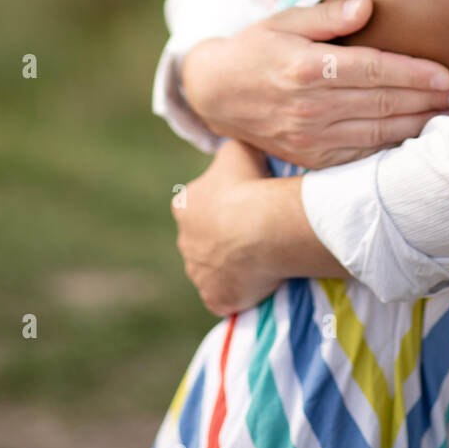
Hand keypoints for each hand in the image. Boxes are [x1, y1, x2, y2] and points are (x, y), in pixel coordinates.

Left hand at [171, 140, 344, 313]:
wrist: (264, 226)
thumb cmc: (249, 183)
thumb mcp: (236, 149)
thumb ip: (227, 153)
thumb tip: (228, 154)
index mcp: (184, 206)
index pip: (198, 206)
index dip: (223, 204)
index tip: (245, 204)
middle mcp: (184, 241)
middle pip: (205, 240)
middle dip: (225, 237)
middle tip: (256, 232)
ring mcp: (198, 274)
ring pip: (214, 269)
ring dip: (232, 265)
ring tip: (262, 257)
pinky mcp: (214, 298)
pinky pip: (226, 295)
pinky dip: (240, 290)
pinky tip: (260, 282)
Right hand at [182, 0, 448, 167]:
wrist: (216, 92)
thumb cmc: (257, 48)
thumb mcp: (285, 20)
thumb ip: (328, 16)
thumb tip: (368, 5)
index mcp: (305, 67)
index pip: (371, 70)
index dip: (412, 73)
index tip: (445, 73)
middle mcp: (309, 106)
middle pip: (381, 103)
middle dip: (426, 100)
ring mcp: (310, 137)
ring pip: (376, 134)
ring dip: (418, 126)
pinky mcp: (310, 158)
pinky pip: (359, 157)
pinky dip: (391, 150)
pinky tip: (417, 140)